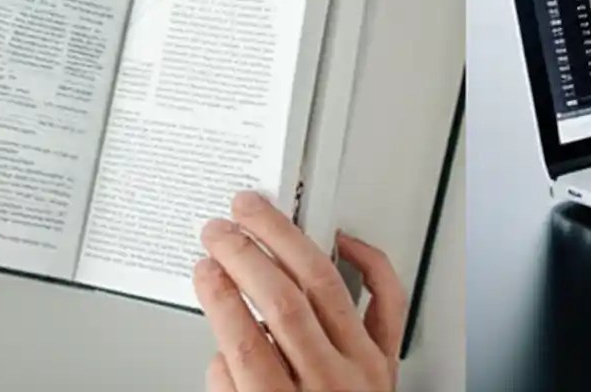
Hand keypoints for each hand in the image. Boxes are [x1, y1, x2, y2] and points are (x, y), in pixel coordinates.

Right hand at [195, 191, 404, 391]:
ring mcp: (363, 368)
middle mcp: (329, 386)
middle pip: (284, 305)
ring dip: (287, 243)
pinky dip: (370, 264)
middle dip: (246, 258)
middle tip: (220, 231)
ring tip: (260, 215)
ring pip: (325, 287)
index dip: (220, 299)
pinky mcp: (387, 359)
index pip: (246, 343)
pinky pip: (387, 300)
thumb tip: (222, 349)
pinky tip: (343, 240)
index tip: (203, 268)